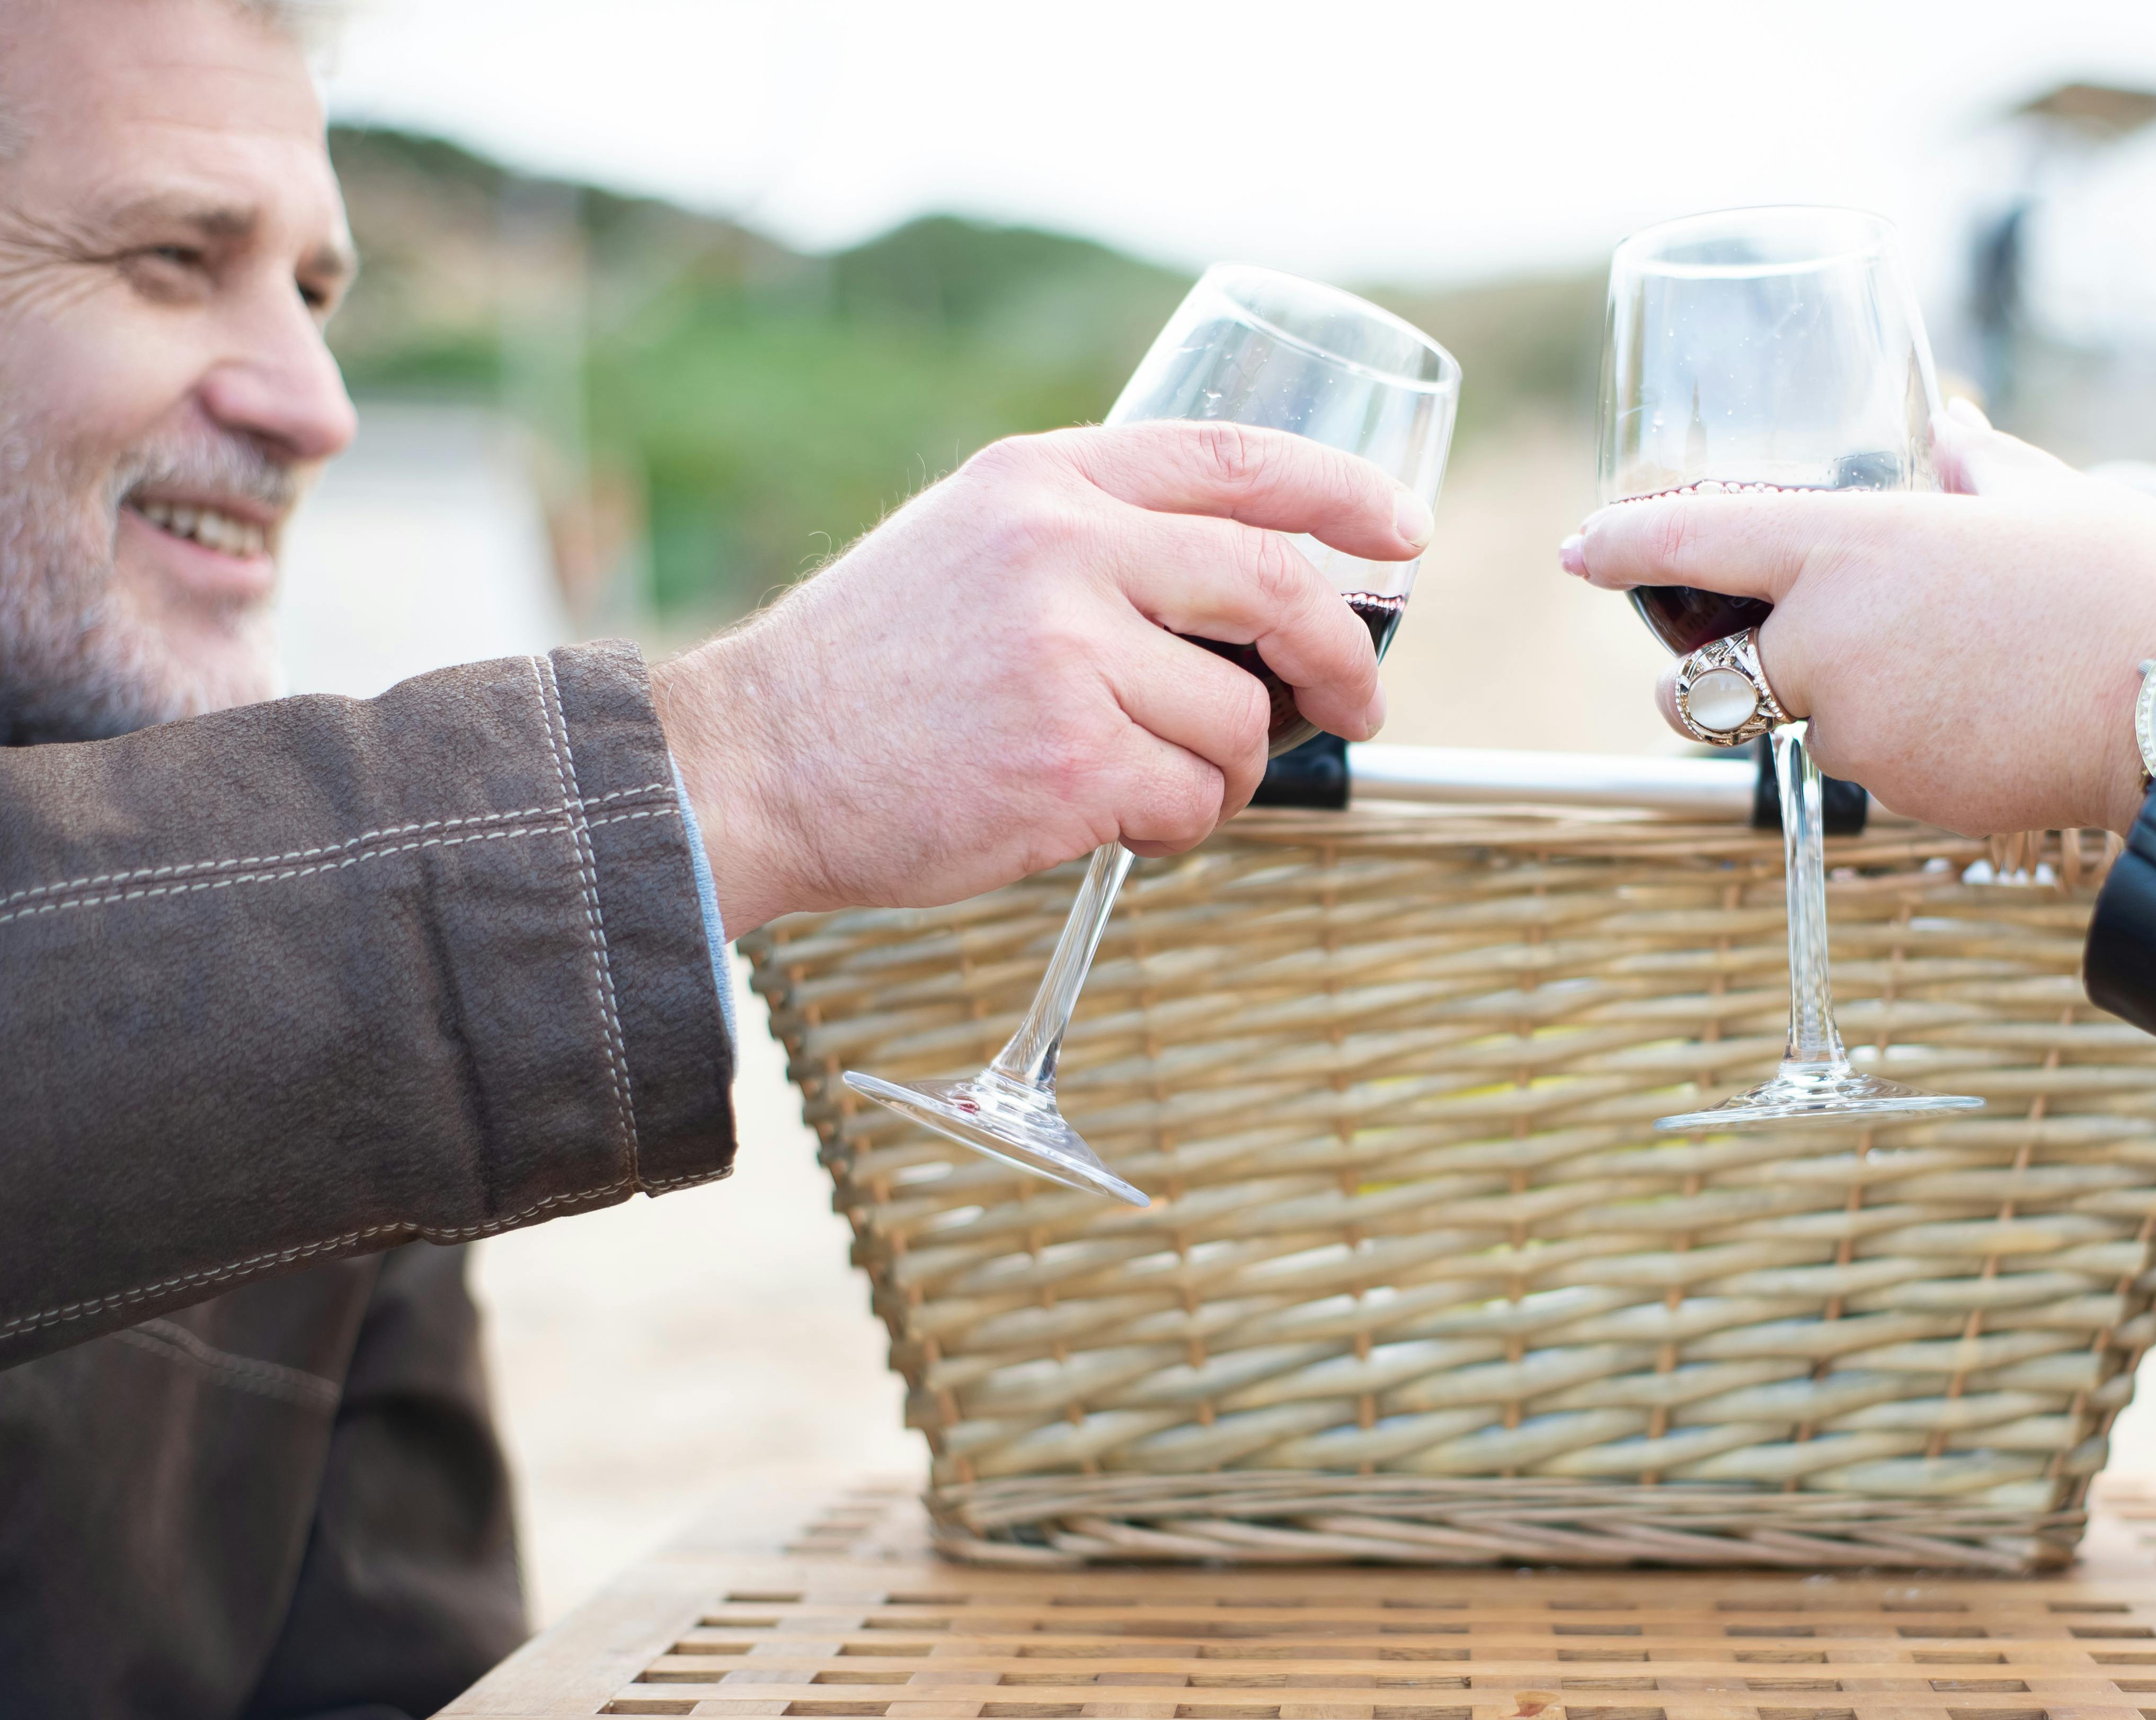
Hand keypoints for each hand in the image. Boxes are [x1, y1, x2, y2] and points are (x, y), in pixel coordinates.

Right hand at [654, 420, 1429, 935]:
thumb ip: (1094, 540)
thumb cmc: (870, 675)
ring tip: (1158, 783)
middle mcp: (1060, 549)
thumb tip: (1246, 590)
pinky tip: (1117, 821)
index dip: (1340, 493)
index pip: (1233, 458)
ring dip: (1227, 772)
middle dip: (1340, 658)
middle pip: (1274, 587)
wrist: (753, 765)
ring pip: (1238, 719)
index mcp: (1042, 480)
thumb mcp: (971, 544)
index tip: (1402, 532)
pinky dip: (1179, 825)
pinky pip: (1191, 802)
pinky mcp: (1067, 762)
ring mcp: (1065, 655)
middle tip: (1359, 703)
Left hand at [1559, 403, 2155, 836]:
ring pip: (1801, 723)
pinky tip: (1980, 715)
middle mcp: (1833, 637)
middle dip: (1718, 678)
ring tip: (1945, 675)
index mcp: (1855, 544)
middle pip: (1710, 678)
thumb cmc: (2130, 587)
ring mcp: (1860, 723)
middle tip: (1764, 658)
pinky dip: (1902, 742)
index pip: (1698, 537)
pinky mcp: (1898, 790)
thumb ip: (1979, 469)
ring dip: (1838, 706)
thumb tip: (1955, 435)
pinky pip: (1868, 763)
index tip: (1580, 550)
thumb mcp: (2047, 499)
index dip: (1624, 545)